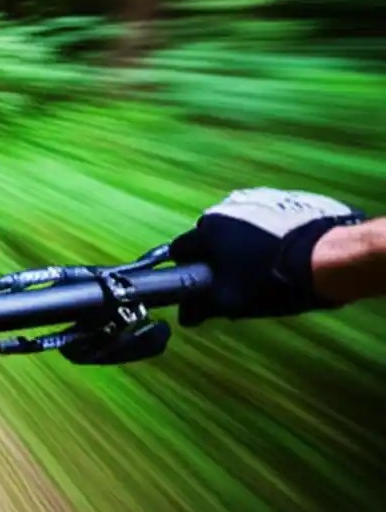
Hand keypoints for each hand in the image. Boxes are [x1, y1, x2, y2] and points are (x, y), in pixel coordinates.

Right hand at [169, 188, 364, 325]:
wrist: (331, 257)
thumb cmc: (273, 280)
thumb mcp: (233, 301)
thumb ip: (201, 306)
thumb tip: (184, 315)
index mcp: (208, 229)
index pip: (181, 249)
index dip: (188, 268)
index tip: (202, 283)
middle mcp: (227, 205)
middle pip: (212, 234)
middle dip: (220, 252)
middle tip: (239, 277)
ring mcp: (260, 197)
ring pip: (241, 222)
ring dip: (246, 239)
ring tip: (268, 262)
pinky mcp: (288, 197)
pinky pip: (270, 215)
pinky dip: (272, 229)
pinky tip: (287, 248)